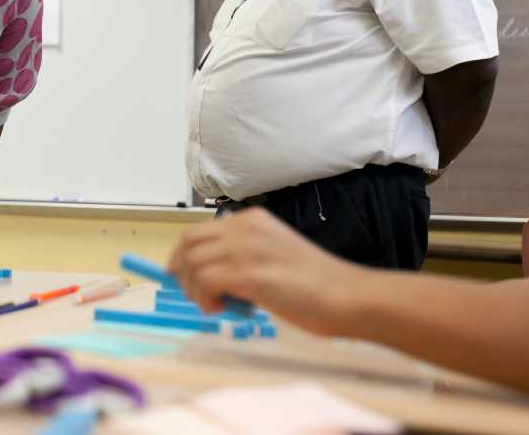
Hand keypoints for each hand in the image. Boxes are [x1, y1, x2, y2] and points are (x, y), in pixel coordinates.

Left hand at [165, 208, 360, 335]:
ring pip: (192, 262)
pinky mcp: (250, 272)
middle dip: (181, 271)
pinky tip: (220, 309)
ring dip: (193, 289)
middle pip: (189, 242)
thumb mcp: (272, 257)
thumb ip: (241, 259)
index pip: (199, 231)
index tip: (179, 275)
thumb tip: (205, 277)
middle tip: (192, 294)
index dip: (182, 254)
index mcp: (253, 220)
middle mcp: (246, 227)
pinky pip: (205, 281)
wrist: (349, 296)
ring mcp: (247, 248)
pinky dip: (204, 298)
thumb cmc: (317, 285)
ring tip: (213, 306)